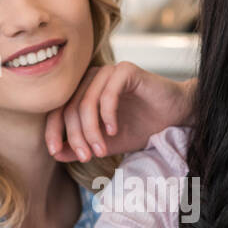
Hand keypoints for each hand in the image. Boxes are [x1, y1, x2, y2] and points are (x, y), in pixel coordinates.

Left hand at [44, 61, 195, 162]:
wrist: (174, 117)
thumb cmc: (140, 127)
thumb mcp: (105, 144)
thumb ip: (80, 147)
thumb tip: (55, 154)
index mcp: (82, 92)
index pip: (58, 109)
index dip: (53, 131)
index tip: (54, 152)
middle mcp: (91, 78)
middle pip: (71, 107)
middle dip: (76, 136)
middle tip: (86, 157)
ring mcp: (108, 72)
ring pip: (87, 102)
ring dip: (91, 130)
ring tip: (101, 150)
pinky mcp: (125, 70)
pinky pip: (108, 94)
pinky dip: (108, 115)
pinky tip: (114, 130)